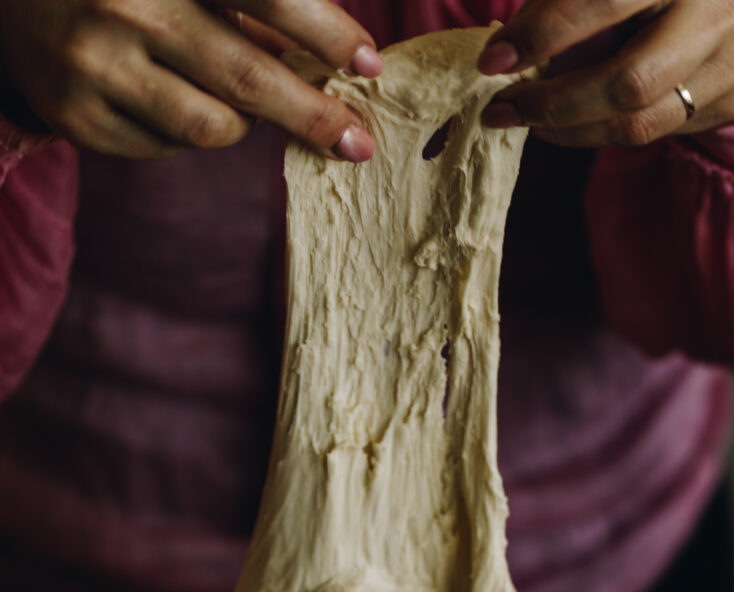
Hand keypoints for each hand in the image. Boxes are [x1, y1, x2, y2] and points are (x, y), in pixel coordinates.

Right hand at [0, 0, 381, 159]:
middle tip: (356, 141)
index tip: (369, 64)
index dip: (326, 32)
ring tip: (234, 96)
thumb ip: (254, 3)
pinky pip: (168, 149)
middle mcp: (125, 4)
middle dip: (314, 115)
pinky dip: (186, 132)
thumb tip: (341, 57)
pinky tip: (164, 98)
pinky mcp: (77, 117)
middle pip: (248, 78)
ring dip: (243, 121)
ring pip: (213, 127)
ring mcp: (95, 65)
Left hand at [477, 0, 733, 146]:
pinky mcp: (730, 98)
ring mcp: (733, 61)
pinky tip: (578, 116)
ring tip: (531, 117)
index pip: (607, 0)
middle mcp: (720, 11)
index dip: (545, 32)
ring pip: (640, 122)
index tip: (494, 59)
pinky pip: (656, 130)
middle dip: (553, 104)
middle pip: (628, 82)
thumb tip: (512, 45)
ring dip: (572, 130)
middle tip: (503, 109)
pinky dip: (605, 128)